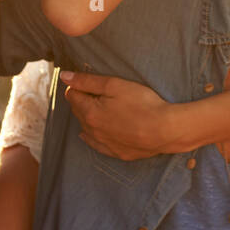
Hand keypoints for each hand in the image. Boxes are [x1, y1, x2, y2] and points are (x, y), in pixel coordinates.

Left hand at [62, 70, 177, 159]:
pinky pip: (96, 144)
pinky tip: (91, 134)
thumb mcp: (114, 85)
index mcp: (90, 112)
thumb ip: (87, 81)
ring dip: (87, 117)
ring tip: (97, 108)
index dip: (79, 85)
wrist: (165, 130)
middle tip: (94, 91)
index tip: (89, 81)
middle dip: (82, 100)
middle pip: (78, 111)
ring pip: (86, 128)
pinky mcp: (116, 153)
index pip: (72, 95)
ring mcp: (104, 144)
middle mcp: (92, 131)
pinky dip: (92, 136)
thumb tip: (64, 76)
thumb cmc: (142, 103)